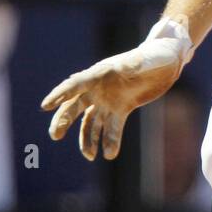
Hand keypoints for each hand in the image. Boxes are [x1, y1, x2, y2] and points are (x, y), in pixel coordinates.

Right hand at [41, 18, 193, 160]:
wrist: (166, 62)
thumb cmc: (154, 56)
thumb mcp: (145, 59)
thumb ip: (135, 64)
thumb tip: (125, 68)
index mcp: (100, 73)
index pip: (75, 84)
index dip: (60, 94)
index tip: (46, 106)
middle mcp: (99, 88)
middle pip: (75, 106)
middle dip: (64, 120)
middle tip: (55, 135)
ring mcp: (109, 100)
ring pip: (90, 122)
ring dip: (87, 139)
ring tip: (90, 155)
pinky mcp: (121, 109)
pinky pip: (111, 128)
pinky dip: (109, 141)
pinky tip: (109, 154)